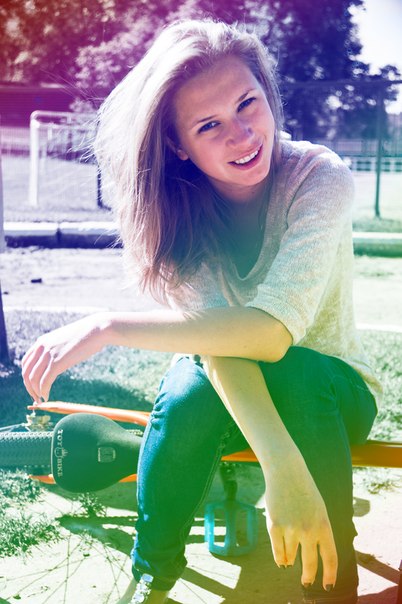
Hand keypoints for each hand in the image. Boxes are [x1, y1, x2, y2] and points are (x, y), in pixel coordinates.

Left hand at [21, 314, 107, 402]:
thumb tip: (59, 358)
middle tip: (36, 397)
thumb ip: (57, 348)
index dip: (27, 377)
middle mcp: (42, 347)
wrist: (97, 328)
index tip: (33, 386)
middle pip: (27, 372)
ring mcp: (49, 354)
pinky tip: (47, 396)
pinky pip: (45, 381)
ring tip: (42, 399)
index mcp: (42, 341)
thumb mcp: (65, 339)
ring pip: (34, 379)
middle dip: (29, 387)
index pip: (26, 362)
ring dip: (36, 392)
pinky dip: (44, 391)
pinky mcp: (58, 362)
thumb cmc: (86, 334)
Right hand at [263, 458, 336, 589]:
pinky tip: (282, 560)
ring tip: (289, 552)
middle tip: (307, 582)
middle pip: (310, 564)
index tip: (327, 585)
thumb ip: (318, 534)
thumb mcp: (319, 512)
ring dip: (290, 559)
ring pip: (291, 557)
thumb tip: (309, 559)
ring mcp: (291, 529)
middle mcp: (309, 530)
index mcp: (324, 526)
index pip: (330, 558)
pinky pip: (278, 552)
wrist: (286, 473)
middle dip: (308, 576)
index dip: (329, 575)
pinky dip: (280, 558)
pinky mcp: (275, 526)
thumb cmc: (304, 492)